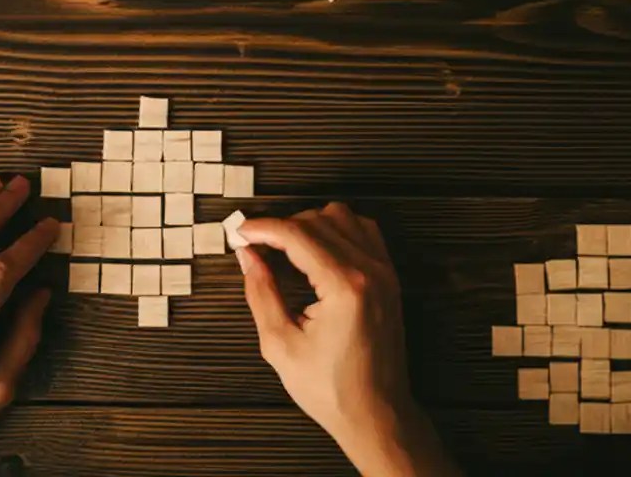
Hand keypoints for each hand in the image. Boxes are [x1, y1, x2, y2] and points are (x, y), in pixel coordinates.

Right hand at [236, 203, 456, 476]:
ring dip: (310, 224)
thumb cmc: (332, 389)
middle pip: (319, 220)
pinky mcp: (389, 279)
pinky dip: (337, 230)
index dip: (264, 228)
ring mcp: (384, 273)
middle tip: (256, 246)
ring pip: (344, 217)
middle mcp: (370, 272)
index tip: (242, 233)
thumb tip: (248, 256)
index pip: (298, 234)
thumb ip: (261, 293)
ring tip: (285, 247)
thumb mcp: (280, 344)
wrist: (375, 413)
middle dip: (282, 227)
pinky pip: (364, 232)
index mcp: (345, 288)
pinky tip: (317, 251)